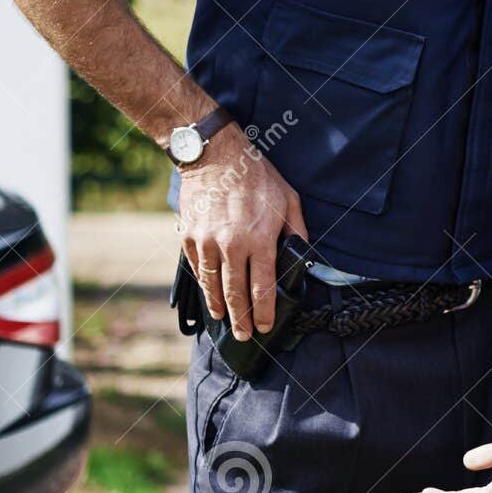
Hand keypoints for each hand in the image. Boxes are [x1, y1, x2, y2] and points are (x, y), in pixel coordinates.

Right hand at [176, 125, 308, 340]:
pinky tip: (209, 295)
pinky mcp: (189, 237)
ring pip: (213, 286)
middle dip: (242, 320)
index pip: (263, 287)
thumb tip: (302, 257)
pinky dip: (203, 286)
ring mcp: (207, 243)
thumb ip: (297, 231)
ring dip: (220, 307)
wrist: (215, 155)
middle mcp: (232, 246)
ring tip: (225, 321)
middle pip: (236, 294)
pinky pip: (197, 269)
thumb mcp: (288, 200)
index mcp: (260, 239)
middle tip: (245, 336)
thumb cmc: (257, 177)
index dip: (264, 312)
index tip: (266, 326)